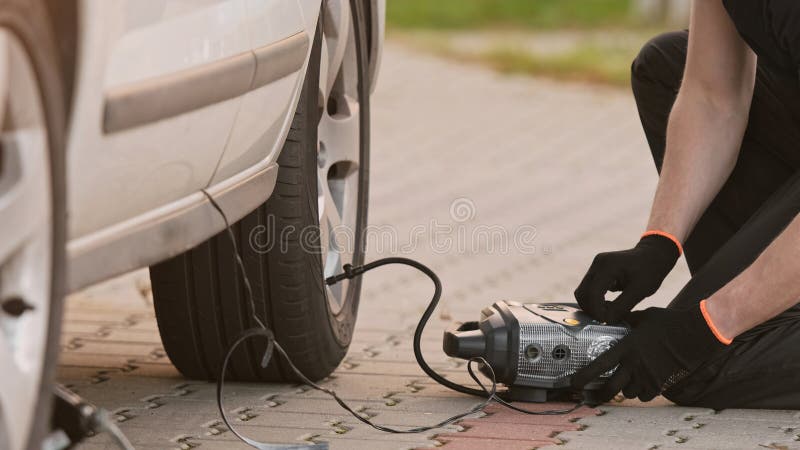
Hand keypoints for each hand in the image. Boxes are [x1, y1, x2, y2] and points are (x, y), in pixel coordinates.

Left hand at [570, 305, 727, 402]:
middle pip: (611, 389)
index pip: (600, 366)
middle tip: (593, 397)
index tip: (574, 383)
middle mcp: (634, 365)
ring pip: (627, 393)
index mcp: (626, 348)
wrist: (695, 335)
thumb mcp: (642, 317)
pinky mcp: (661, 384)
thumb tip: (614, 317)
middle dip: (599, 396)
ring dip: (623, 390)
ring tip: (622, 383)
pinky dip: (639, 393)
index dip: (584, 376)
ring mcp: (648, 377)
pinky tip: (640, 385)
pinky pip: (644, 396)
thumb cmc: (668, 322)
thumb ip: (626, 320)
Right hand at [574, 234, 680, 322]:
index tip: (606, 321)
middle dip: (591, 309)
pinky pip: (588, 288)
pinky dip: (593, 300)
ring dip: (590, 305)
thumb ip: (622, 306)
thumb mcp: (640, 291)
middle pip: (582, 292)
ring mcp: (595, 266)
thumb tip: (606, 320)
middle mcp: (597, 263)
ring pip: (582, 291)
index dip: (597, 310)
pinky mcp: (596, 270)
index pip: (593, 293)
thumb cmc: (650, 271)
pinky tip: (606, 306)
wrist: (653, 255)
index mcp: (608, 266)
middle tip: (605, 320)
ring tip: (606, 314)